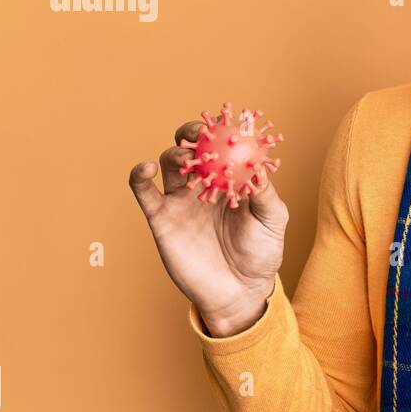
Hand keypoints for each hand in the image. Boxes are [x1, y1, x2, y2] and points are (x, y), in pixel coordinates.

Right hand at [128, 114, 288, 335]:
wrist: (239, 291)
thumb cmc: (261, 254)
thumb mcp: (272, 221)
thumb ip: (265, 193)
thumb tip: (258, 166)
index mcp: (231, 177)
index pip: (223, 144)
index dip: (223, 129)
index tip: (228, 120)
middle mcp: (204, 183)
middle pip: (192, 146)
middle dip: (194, 132)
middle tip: (201, 133)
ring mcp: (181, 199)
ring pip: (168, 161)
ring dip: (175, 152)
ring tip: (186, 157)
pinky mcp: (161, 217)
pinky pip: (144, 191)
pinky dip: (139, 174)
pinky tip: (145, 168)